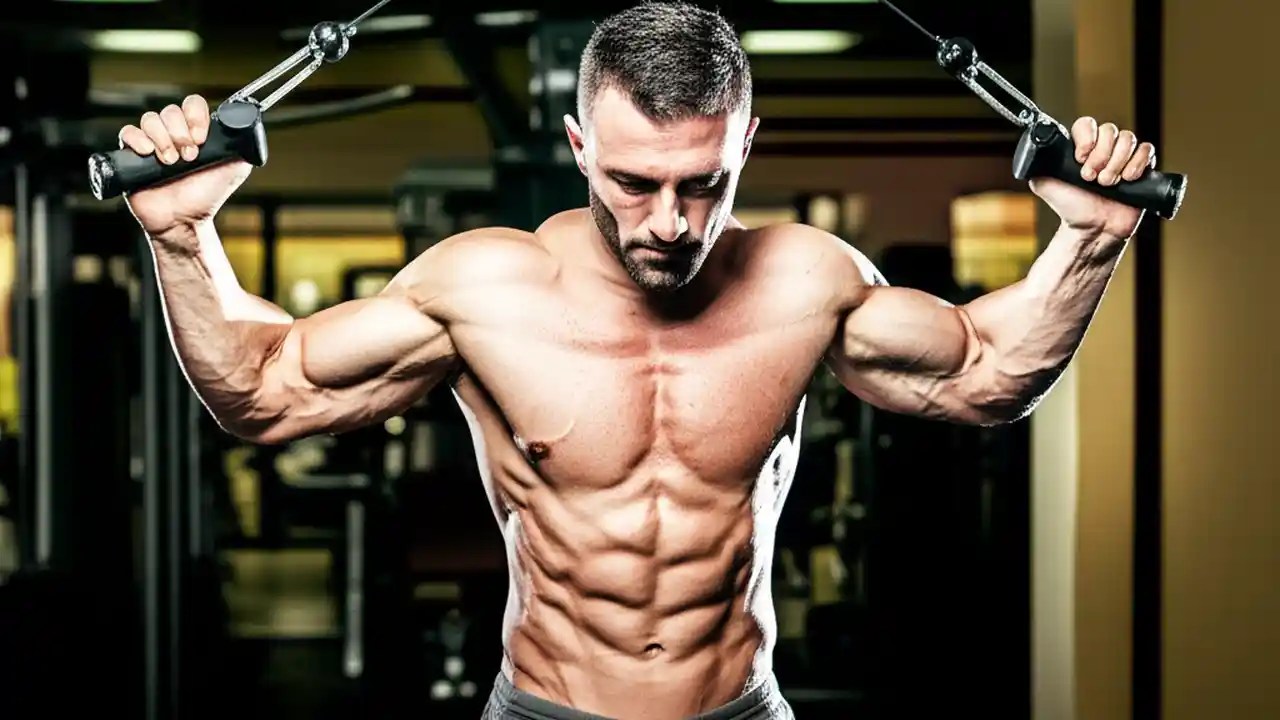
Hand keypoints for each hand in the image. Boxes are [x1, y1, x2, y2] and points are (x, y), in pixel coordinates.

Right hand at [118, 94, 252, 239]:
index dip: (195, 116)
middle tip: (189, 156)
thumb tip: (247, 128)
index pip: (192, 104)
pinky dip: (138, 139)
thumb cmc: (207, 196)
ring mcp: (152, 142)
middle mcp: (173, 134)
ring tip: (172, 162)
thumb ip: (241, 147)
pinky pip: (128, 133)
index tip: (201, 139)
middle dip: (180, 132)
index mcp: (195, 132)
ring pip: (150, 119)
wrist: (184, 219)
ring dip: (163, 139)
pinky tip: (148, 154)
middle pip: (170, 111)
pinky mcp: (132, 155)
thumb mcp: (235, 169)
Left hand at [1029, 116, 1156, 239]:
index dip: (1086, 138)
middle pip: (1110, 130)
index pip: (1087, 124)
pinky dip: (1137, 163)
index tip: (1080, 159)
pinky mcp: (1141, 166)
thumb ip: (1038, 164)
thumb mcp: (1044, 184)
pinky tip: (1127, 180)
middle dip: (1100, 155)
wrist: (1093, 229)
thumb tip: (1034, 148)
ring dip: (1116, 163)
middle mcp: (1103, 148)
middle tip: (1091, 178)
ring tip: (1107, 184)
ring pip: (1128, 139)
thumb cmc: (1070, 208)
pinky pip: (1147, 150)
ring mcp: (1123, 156)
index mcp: (1082, 147)